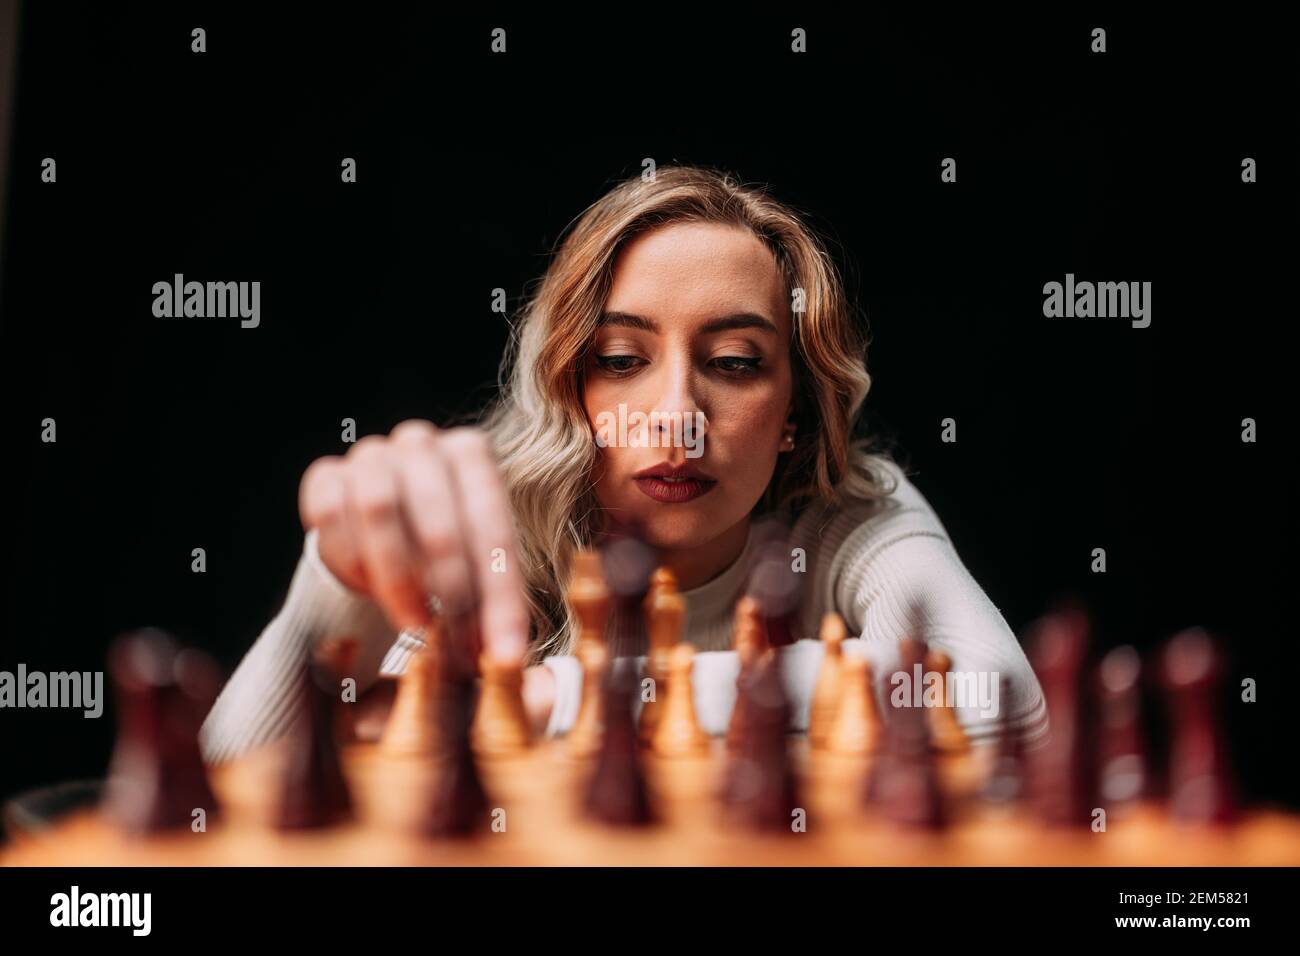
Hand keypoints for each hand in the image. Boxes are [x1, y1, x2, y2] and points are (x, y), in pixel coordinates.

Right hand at [298, 420, 529, 666]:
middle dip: (449, 593)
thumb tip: (507, 660)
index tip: (502, 655)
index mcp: (472, 453)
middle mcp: (422, 442)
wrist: (389, 531)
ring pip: (379, 509)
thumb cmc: (449, 554)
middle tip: (451, 645)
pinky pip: (331, 514)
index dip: (501, 599)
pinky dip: (351, 562)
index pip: (493, 528)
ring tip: (412, 624)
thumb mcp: (482, 573)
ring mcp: (370, 453)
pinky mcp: (326, 474)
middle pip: (439, 520)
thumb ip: (496, 609)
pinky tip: (367, 590)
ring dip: (396, 579)